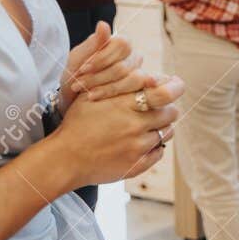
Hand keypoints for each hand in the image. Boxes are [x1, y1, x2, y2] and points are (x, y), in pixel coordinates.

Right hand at [47, 74, 184, 186]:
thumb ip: (118, 83)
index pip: (164, 94)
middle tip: (157, 110)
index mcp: (124, 104)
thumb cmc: (77, 123)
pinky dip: (154, 147)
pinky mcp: (137, 165)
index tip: (173, 88)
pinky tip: (140, 143)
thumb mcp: (92, 95)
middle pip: (171, 113)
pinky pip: (159, 152)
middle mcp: (135, 125)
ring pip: (167, 132)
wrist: (65, 158)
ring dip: (160, 128)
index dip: (173, 89)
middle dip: (166, 109)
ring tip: (146, 127)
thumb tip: (146, 74)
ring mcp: (137, 147)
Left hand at [58, 22, 154, 109]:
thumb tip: (103, 24)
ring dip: (108, 89)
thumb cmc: (76, 74)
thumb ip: (93, 43)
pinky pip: (141, 89)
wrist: (73, 96)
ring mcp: (138, 73)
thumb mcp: (78, 58)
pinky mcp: (139, 90)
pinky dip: (139, 89)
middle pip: (123, 66)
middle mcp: (132, 56)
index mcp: (120, 44)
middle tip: (78, 85)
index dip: (102, 58)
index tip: (82, 70)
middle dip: (99, 77)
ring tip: (89, 95)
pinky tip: (135, 92)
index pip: (121, 45)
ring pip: (132, 79)